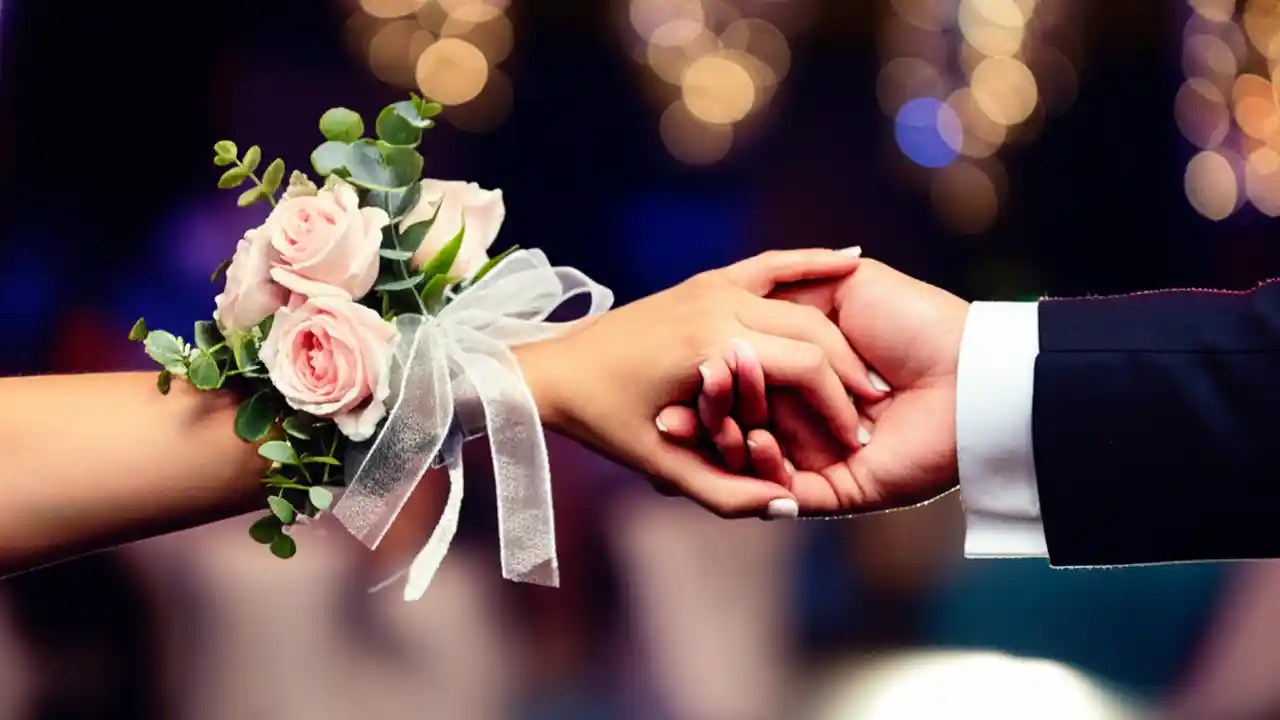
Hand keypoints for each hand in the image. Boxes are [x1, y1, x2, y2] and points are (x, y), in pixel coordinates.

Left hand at [516, 249, 886, 516]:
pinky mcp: (706, 279)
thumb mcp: (661, 466)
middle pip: (812, 332)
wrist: (552, 369)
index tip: (861, 443)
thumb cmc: (601, 421)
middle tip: (877, 411)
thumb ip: (724, 492)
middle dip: (849, 375)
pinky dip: (810, 261)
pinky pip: (770, 265)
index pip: (804, 368)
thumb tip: (787, 506)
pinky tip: (853, 257)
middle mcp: (717, 304)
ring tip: (875, 363)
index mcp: (710, 347)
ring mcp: (712, 284)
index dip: (841, 407)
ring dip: (841, 330)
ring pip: (800, 300)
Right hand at [659, 259, 968, 514]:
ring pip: (750, 463)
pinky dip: (760, 471)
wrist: (968, 368)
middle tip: (663, 413)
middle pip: (736, 426)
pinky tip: (747, 441)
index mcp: (805, 376)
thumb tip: (733, 303)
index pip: (741, 382)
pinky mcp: (837, 492)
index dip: (707, 379)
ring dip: (719, 443)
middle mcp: (806, 420)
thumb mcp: (844, 290)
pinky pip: (785, 491)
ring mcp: (819, 458)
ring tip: (691, 427)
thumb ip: (790, 295)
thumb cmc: (914, 322)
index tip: (672, 369)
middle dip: (701, 418)